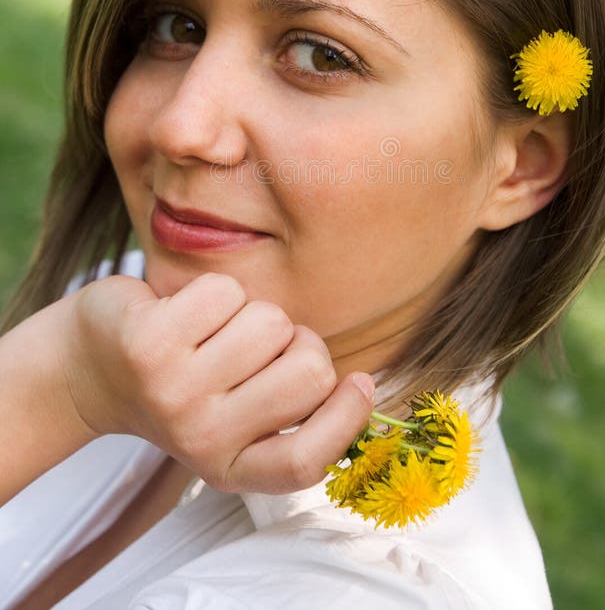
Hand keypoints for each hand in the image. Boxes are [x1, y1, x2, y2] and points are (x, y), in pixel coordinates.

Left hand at [63, 272, 374, 492]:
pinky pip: (228, 291)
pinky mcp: (151, 343)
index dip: (346, 420)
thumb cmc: (182, 380)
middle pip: (308, 373)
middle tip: (258, 345)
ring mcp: (175, 393)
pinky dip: (215, 289)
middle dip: (298, 341)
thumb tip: (363, 386)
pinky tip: (183, 311)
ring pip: (272, 322)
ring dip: (253, 311)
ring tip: (213, 330)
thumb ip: (285, 407)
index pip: (304, 464)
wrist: (87, 365)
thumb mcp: (229, 417)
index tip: (360, 382)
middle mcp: (203, 440)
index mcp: (228, 467)